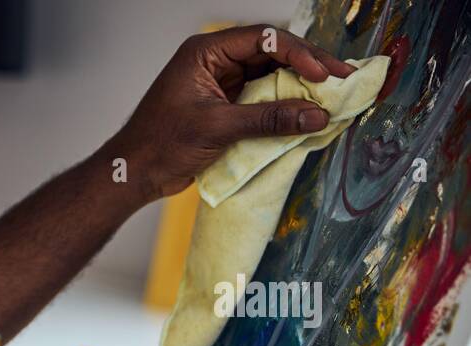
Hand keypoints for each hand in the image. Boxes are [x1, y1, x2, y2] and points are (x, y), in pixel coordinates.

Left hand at [106, 25, 356, 201]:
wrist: (134, 174)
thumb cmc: (160, 144)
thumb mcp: (218, 128)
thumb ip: (268, 120)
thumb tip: (316, 115)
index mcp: (206, 52)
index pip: (263, 39)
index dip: (298, 53)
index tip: (322, 74)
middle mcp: (215, 61)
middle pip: (273, 54)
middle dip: (308, 67)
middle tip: (344, 79)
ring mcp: (221, 83)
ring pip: (271, 76)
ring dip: (301, 86)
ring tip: (335, 95)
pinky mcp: (225, 105)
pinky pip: (263, 98)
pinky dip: (285, 105)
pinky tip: (309, 111)